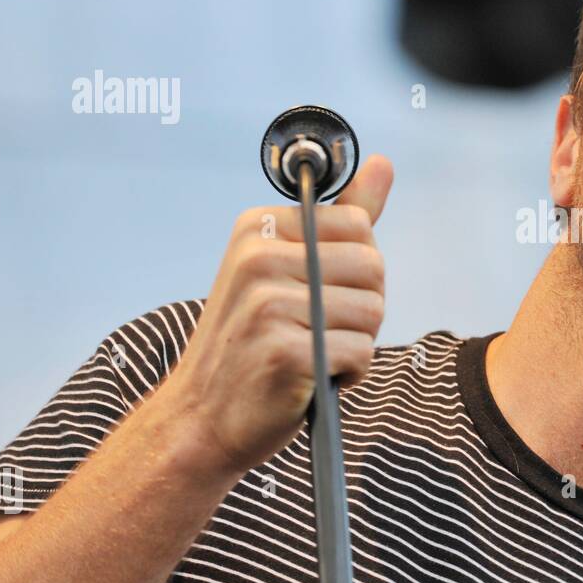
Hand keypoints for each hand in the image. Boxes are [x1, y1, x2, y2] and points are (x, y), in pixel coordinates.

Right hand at [159, 155, 393, 475]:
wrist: (200, 418)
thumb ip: (340, 219)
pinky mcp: (285, 351)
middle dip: (361, 309)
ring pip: (373, 312)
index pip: (359, 225)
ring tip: (311, 354)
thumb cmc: (250, 344)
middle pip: (373, 268)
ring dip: (354, 344)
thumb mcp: (285, 269)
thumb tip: (382, 164)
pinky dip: (347, 375)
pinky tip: (309, 379)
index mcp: (259, 228)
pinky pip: (361, 353)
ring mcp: (269, 304)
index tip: (317, 292)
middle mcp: (259, 258)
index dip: (354, 269)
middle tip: (317, 331)